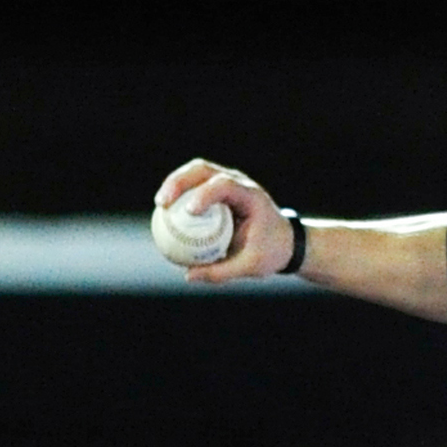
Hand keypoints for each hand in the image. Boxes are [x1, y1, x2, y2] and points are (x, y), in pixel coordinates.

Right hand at [153, 159, 294, 282]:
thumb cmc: (271, 252)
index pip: (226, 186)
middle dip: (179, 182)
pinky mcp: (219, 189)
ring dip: (175, 183)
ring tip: (160, 204)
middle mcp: (239, 183)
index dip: (205, 194)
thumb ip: (221, 271)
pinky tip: (165, 211)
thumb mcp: (251, 266)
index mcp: (252, 197)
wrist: (285, 241)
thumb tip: (188, 276)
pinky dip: (180, 194)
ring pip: (196, 172)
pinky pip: (195, 186)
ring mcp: (228, 182)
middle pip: (203, 170)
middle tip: (163, 203)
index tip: (190, 211)